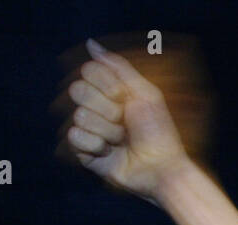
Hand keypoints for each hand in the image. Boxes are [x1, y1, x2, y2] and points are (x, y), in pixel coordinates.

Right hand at [65, 39, 192, 199]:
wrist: (162, 167)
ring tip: (122, 141)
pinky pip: (74, 136)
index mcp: (109, 91)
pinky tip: (109, 152)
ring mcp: (89, 128)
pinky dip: (96, 145)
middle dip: (108, 108)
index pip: (88, 71)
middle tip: (126, 122)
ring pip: (79, 115)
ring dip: (108, 130)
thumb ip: (118, 67)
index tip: (127, 99)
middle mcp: (96, 107)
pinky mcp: (83, 150)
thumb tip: (90, 43)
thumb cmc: (159, 131)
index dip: (108, 86)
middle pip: (78, 90)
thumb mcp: (146, 93)